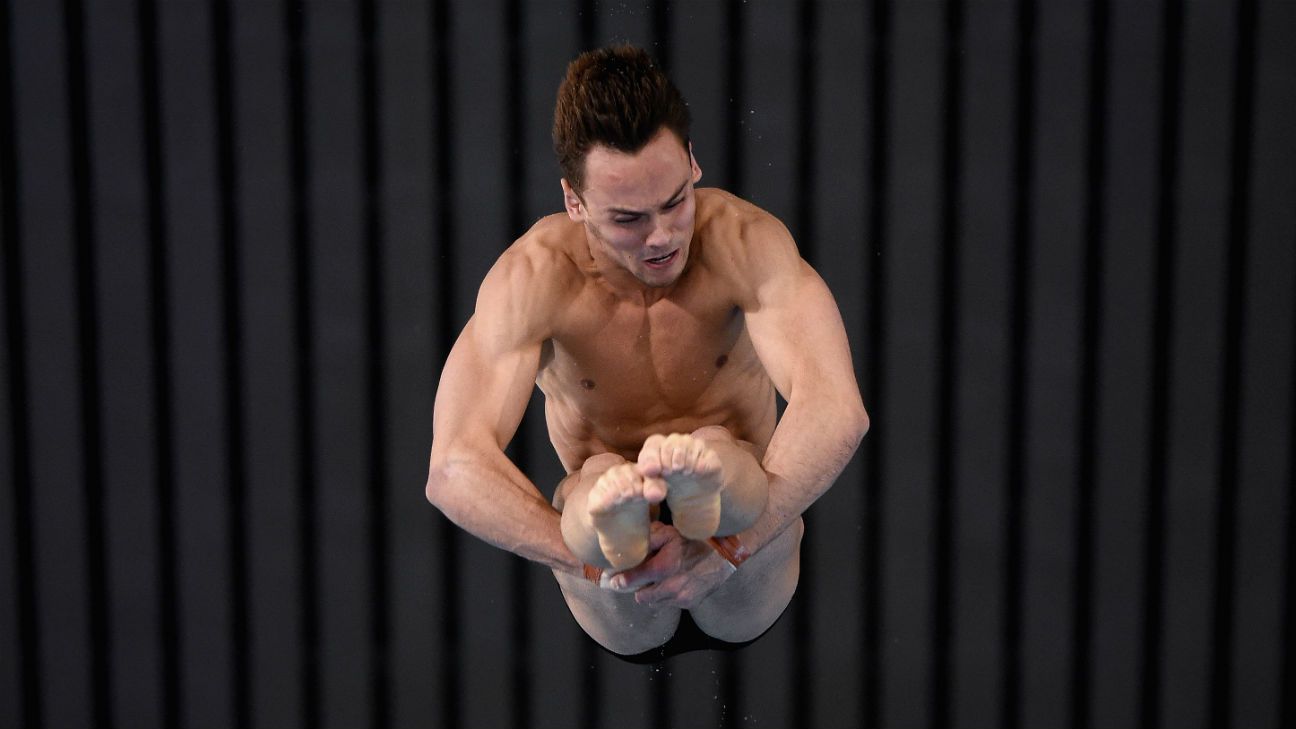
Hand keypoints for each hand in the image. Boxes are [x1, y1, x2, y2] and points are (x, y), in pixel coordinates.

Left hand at [608, 522, 735, 608]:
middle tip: (640, 577)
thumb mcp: (669, 533)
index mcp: (664, 567)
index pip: (633, 580)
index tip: (614, 580)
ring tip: (659, 578)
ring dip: (652, 593)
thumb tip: (628, 549)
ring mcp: (681, 598)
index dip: (621, 580)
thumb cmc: (695, 540)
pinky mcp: (689, 603)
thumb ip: (647, 540)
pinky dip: (667, 596)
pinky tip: (673, 582)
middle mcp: (671, 587)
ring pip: (654, 602)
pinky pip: (668, 604)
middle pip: (640, 596)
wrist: (724, 555)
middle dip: (638, 587)